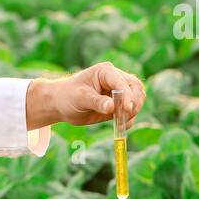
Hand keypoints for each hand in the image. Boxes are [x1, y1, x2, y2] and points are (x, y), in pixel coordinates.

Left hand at [26, 61, 145, 128]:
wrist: (61, 104)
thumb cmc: (68, 96)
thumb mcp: (80, 98)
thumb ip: (96, 102)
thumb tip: (112, 107)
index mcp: (106, 72)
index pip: (122, 82)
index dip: (127, 95)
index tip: (127, 108)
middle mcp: (116, 79)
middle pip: (136, 88)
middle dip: (134, 103)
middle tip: (125, 116)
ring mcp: (119, 92)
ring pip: (137, 99)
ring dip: (133, 111)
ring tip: (120, 123)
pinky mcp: (118, 105)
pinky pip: (130, 112)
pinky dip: (129, 120)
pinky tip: (120, 126)